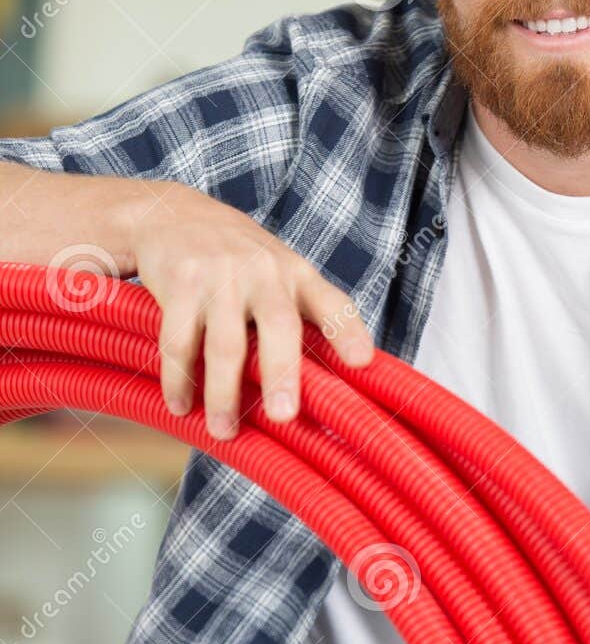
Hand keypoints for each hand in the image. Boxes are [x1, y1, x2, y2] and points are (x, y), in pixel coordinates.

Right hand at [130, 181, 373, 438]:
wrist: (173, 213)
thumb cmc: (239, 260)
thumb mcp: (278, 273)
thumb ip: (301, 318)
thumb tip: (331, 388)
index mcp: (297, 275)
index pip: (332, 303)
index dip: (348, 332)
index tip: (362, 362)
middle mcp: (264, 272)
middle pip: (279, 325)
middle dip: (282, 373)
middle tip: (283, 416)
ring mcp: (221, 276)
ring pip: (225, 344)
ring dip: (223, 393)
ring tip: (224, 431)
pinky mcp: (180, 282)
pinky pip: (179, 341)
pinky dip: (179, 378)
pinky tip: (180, 404)